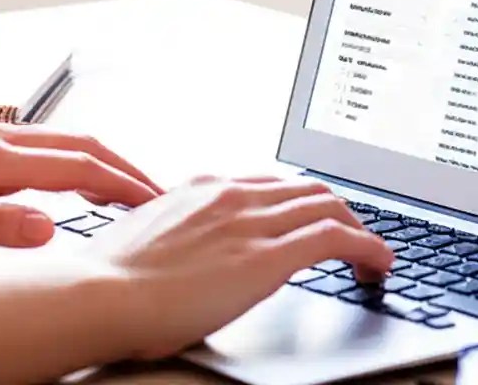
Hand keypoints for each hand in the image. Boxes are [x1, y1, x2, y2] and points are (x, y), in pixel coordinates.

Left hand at [0, 107, 163, 246]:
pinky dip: (68, 156)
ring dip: (100, 160)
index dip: (125, 185)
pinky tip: (57, 172)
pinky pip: (35, 143)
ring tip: (120, 185)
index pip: (79, 168)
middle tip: (158, 193)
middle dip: (125, 168)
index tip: (160, 202)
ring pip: (59, 141)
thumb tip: (50, 228)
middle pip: (81, 146)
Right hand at [93, 175, 393, 359]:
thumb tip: (185, 257)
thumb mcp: (147, 243)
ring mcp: (251, 221)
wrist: (98, 294)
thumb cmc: (108, 281)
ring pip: (328, 205)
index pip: (268, 184)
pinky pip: (337, 238)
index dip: (299, 202)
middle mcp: (231, 194)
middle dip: (337, 210)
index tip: (310, 217)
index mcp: (201, 189)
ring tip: (371, 253)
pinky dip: (368, 247)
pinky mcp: (269, 255)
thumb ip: (176, 237)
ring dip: (358, 228)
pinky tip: (379, 263)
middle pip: (306, 187)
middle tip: (352, 235)